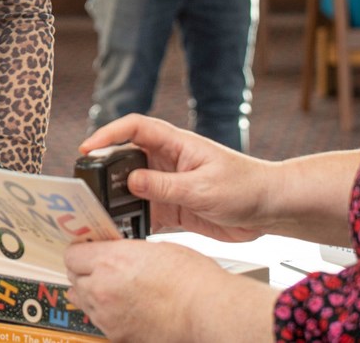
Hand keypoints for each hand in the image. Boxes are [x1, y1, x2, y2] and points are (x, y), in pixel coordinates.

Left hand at [65, 239, 276, 342]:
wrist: (206, 309)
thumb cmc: (190, 278)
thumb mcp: (152, 248)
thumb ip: (123, 252)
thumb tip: (113, 254)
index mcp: (110, 260)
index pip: (72, 255)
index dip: (80, 252)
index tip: (86, 252)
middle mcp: (102, 288)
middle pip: (74, 278)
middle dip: (85, 272)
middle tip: (100, 270)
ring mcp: (108, 315)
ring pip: (83, 301)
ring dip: (92, 294)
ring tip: (114, 289)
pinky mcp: (117, 335)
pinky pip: (99, 321)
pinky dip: (107, 314)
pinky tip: (125, 307)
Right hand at [79, 114, 274, 241]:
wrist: (270, 210)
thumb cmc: (246, 187)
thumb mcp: (203, 188)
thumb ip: (165, 186)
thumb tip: (130, 181)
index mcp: (175, 144)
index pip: (134, 128)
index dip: (108, 134)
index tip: (88, 149)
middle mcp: (166, 162)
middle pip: (125, 159)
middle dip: (105, 171)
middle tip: (88, 188)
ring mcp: (168, 185)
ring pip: (131, 189)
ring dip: (117, 200)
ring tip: (102, 214)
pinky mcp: (172, 208)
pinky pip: (144, 212)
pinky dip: (132, 221)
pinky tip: (123, 232)